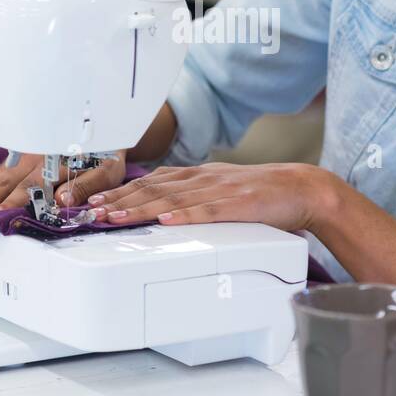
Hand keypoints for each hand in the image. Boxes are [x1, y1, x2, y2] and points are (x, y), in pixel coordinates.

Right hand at [0, 151, 127, 220]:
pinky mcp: (18, 154)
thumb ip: (86, 186)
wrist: (105, 121)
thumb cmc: (108, 152)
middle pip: (1, 183)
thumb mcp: (108, 172)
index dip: (8, 204)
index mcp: (54, 166)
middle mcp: (34, 160)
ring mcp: (23, 156)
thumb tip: (62, 200)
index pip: (27, 190)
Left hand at [86, 162, 333, 232]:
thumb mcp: (220, 187)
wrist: (303, 188)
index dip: (121, 190)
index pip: (151, 180)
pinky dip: (185, 216)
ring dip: (141, 208)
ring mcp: (221, 190)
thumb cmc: (261, 193)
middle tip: (92, 211)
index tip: (96, 200)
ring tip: (116, 218)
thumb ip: (192, 194)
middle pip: (154, 188)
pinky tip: (166, 220)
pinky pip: (208, 211)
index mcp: (198, 174)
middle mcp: (204, 178)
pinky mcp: (240, 205)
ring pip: (174, 199)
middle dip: (120, 199)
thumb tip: (160, 206)